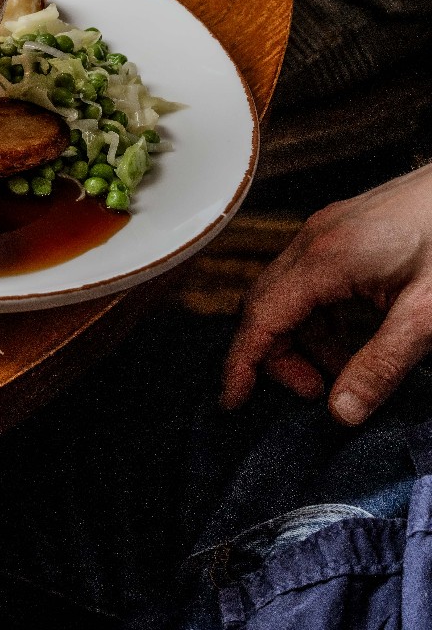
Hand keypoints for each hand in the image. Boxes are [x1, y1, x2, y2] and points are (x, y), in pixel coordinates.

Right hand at [222, 163, 431, 423]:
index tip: (233, 400)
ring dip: (303, 339)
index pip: (262, 318)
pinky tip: (350, 338)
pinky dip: (317, 318)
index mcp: (325, 259)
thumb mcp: (427, 314)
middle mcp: (312, 241)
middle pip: (265, 307)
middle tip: (314, 393)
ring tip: (343, 371)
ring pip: (286, 296)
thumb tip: (343, 411)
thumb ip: (383, 364)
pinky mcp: (339, 233)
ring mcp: (323, 233)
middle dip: (278, 356)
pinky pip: (307, 282)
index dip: (243, 363)